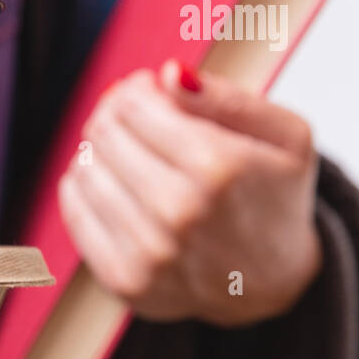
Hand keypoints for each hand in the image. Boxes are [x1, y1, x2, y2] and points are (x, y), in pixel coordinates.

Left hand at [58, 61, 321, 325]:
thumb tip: (169, 75)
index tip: (149, 92)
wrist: (273, 283)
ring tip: (128, 153)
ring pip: (85, 171)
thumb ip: (227, 98)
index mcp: (219, 169)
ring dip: (99, 152)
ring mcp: (148, 253)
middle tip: (133, 118)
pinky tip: (111, 182)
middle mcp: (179, 214)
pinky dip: (84, 187)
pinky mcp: (123, 280)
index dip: (135, 91)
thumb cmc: (274, 197)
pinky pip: (75, 211)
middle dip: (113, 116)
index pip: (132, 106)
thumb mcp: (284, 135)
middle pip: (104, 135)